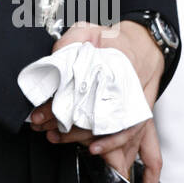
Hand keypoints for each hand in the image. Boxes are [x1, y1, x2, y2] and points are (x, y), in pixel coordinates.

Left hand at [28, 20, 164, 182]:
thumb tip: (56, 57)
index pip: (82, 91)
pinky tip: (93, 151)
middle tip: (42, 127)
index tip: (40, 114)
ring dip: (81, 138)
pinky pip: (130, 136)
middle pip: (93, 115)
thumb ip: (71, 41)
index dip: (58, 106)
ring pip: (110, 129)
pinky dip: (113, 146)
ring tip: (55, 137)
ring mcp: (133, 103)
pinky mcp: (137, 114)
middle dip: (65, 126)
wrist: (143, 44)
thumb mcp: (88, 31)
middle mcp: (126, 88)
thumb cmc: (115, 39)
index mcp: (114, 66)